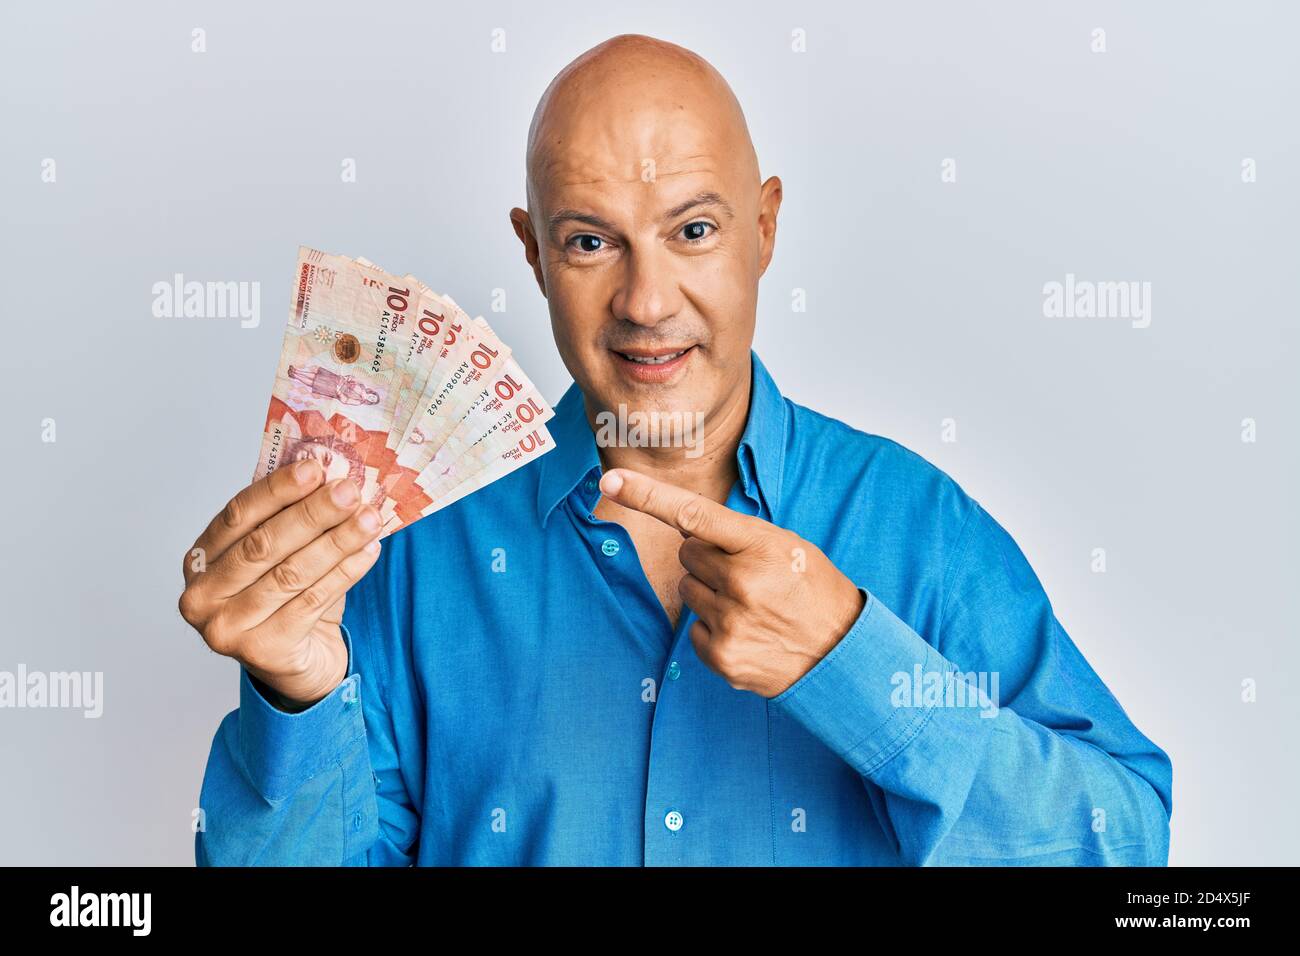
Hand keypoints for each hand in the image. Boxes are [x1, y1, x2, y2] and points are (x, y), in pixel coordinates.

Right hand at [178, 459, 382, 707]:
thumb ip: (291, 520)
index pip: (237, 515)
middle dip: (312, 513)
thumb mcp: (281, 557)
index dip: (277, 490)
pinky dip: (345, 572)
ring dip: (336, 540)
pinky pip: (312, 601)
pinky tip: (369, 551)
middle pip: (264, 544)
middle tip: (349, 490)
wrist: (300, 665)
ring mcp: (226, 628)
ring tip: (369, 518)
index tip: (315, 468)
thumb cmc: (288, 601)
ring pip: (291, 573)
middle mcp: (202, 596)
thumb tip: (330, 475)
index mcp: (199, 561)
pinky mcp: (262, 651)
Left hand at [599, 468, 865, 697]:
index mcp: (761, 546)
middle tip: (746, 576)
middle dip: (707, 560)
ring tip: (751, 606)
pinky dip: (713, 630)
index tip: (611, 480)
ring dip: (710, 594)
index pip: (694, 514)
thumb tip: (684, 526)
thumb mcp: (787, 547)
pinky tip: (747, 633)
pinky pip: (693, 630)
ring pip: (687, 590)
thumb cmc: (813, 591)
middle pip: (686, 554)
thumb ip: (737, 535)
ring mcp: (731, 622)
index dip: (647, 496)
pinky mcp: (723, 657)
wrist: (843, 654)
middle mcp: (743, 582)